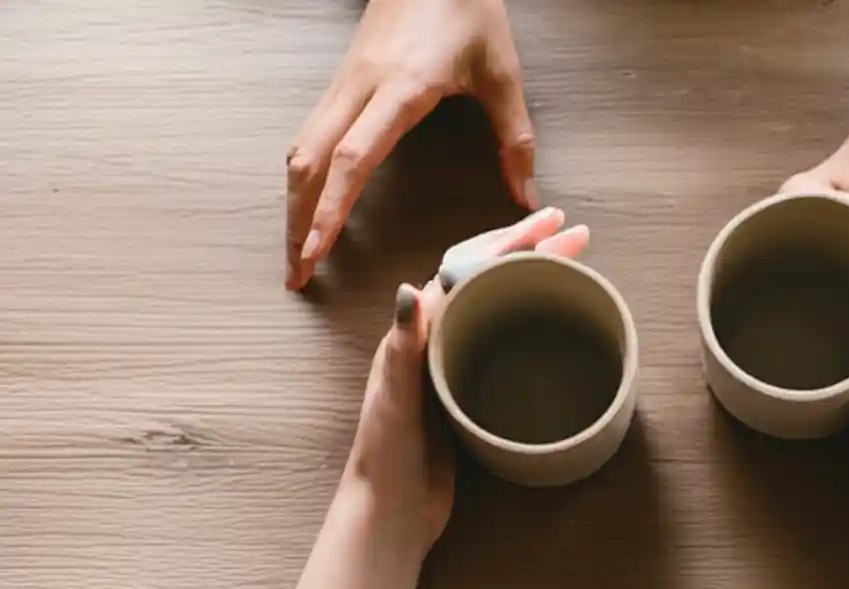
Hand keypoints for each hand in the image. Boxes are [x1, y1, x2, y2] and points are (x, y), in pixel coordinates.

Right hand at [286, 0, 534, 289]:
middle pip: (309, 162)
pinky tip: (307, 206)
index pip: (353, 157)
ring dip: (293, 203)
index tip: (318, 253)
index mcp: (401, 88)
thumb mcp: (502, 72)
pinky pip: (308, 134)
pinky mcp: (342, 79)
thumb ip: (515, 138)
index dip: (331, 209)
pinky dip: (302, 177)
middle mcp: (361, 86)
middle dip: (298, 222)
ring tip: (298, 253)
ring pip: (300, 148)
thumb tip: (526, 198)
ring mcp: (344, 81)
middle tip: (297, 275)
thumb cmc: (468, 8)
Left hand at [341, 209, 588, 547]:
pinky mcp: (468, 391)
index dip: (509, 241)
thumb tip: (412, 288)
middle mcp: (434, 337)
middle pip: (488, 278)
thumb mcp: (395, 397)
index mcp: (416, 330)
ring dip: (532, 279)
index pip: (467, 266)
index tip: (551, 223)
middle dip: (531, 251)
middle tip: (578, 235)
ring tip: (572, 265)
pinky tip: (553, 325)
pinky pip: (502, 340)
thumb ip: (405, 345)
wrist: (390, 510)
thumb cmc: (387, 454)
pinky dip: (529, 321)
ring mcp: (452, 362)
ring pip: (498, 305)